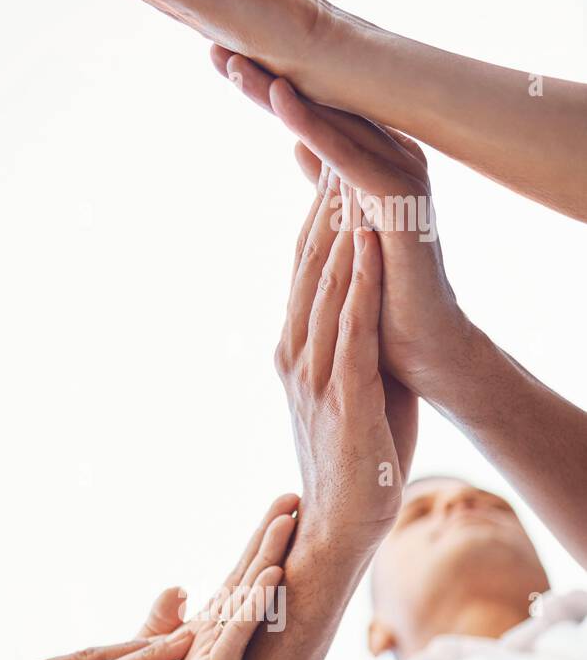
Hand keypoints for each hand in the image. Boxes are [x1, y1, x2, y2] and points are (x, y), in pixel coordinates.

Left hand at [71, 496, 293, 659]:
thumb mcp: (147, 650)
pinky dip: (251, 610)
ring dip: (267, 567)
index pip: (238, 580)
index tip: (281, 506)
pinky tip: (266, 583)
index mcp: (207, 633)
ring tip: (285, 532)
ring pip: (249, 607)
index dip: (258, 544)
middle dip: (271, 543)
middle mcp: (220, 644)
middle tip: (293, 500)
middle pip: (251, 584)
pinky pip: (233, 640)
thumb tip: (179, 587)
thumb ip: (164, 620)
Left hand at [214, 50, 473, 401]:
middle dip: (264, 76)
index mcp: (369, 165)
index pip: (310, 116)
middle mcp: (388, 161)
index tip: (219, 58)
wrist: (420, 352)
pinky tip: (282, 99)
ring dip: (277, 91)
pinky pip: (350, 156)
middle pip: (318, 108)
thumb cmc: (381, 296)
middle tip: (215, 43)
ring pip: (330, 122)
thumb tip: (302, 144)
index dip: (264, 88)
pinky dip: (315, 126)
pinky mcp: (398, 205)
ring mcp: (397, 179)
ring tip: (235, 61)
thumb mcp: (340, 226)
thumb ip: (328, 182)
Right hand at [275, 156, 414, 557]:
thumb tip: (355, 297)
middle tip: (324, 139)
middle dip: (319, 200)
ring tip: (346, 169)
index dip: (315, 210)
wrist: (341, 521)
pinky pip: (349, 328)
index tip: (330, 158)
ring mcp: (314, 373)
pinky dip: (356, 281)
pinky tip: (366, 241)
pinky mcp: (343, 395)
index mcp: (293, 346)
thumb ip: (341, 336)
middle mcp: (294, 352)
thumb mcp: (339, 383)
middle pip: (307, 263)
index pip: (303, 266)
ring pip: (322, 284)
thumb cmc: (351, 452)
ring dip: (335, 224)